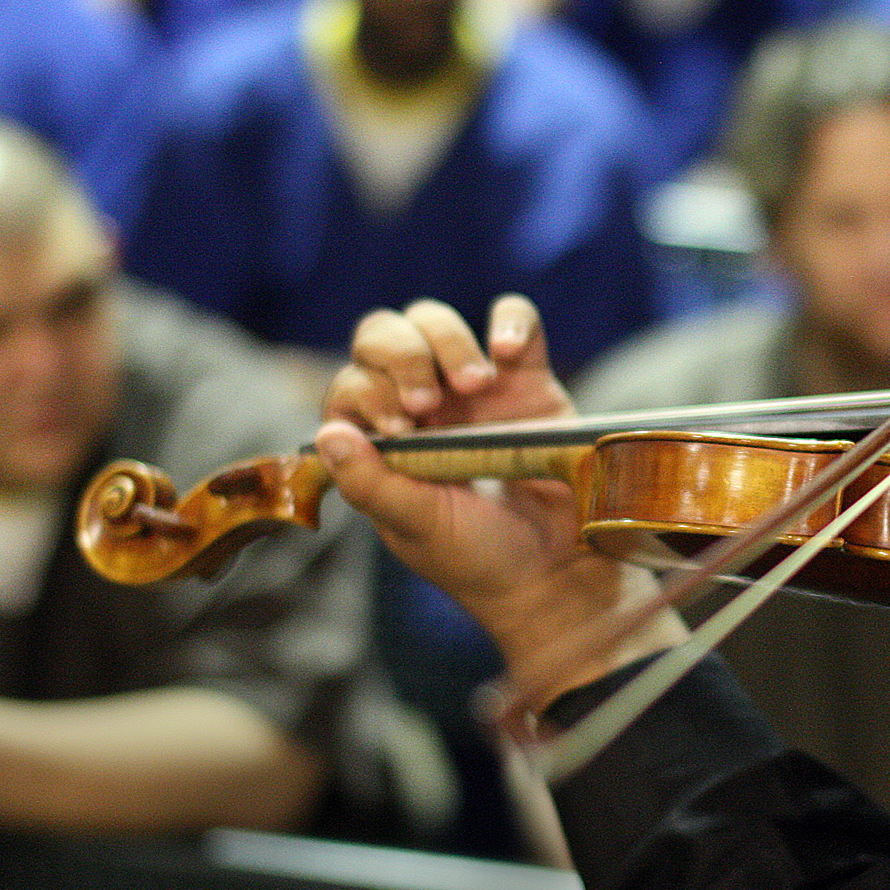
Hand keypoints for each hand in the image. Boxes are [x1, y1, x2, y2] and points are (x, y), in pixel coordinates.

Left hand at [317, 297, 673, 702]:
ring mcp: (470, 388)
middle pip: (382, 337)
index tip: (402, 427)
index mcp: (381, 441)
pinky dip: (510, 321)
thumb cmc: (479, 558)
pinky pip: (514, 320)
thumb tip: (329, 433)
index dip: (368, 392)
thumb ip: (370, 483)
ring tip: (477, 383)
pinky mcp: (526, 377)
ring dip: (448, 341)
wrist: (560, 569)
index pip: (351, 385)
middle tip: (431, 403)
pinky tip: (509, 352)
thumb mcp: (417, 528)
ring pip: (434, 321)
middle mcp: (418, 406)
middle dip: (401, 355)